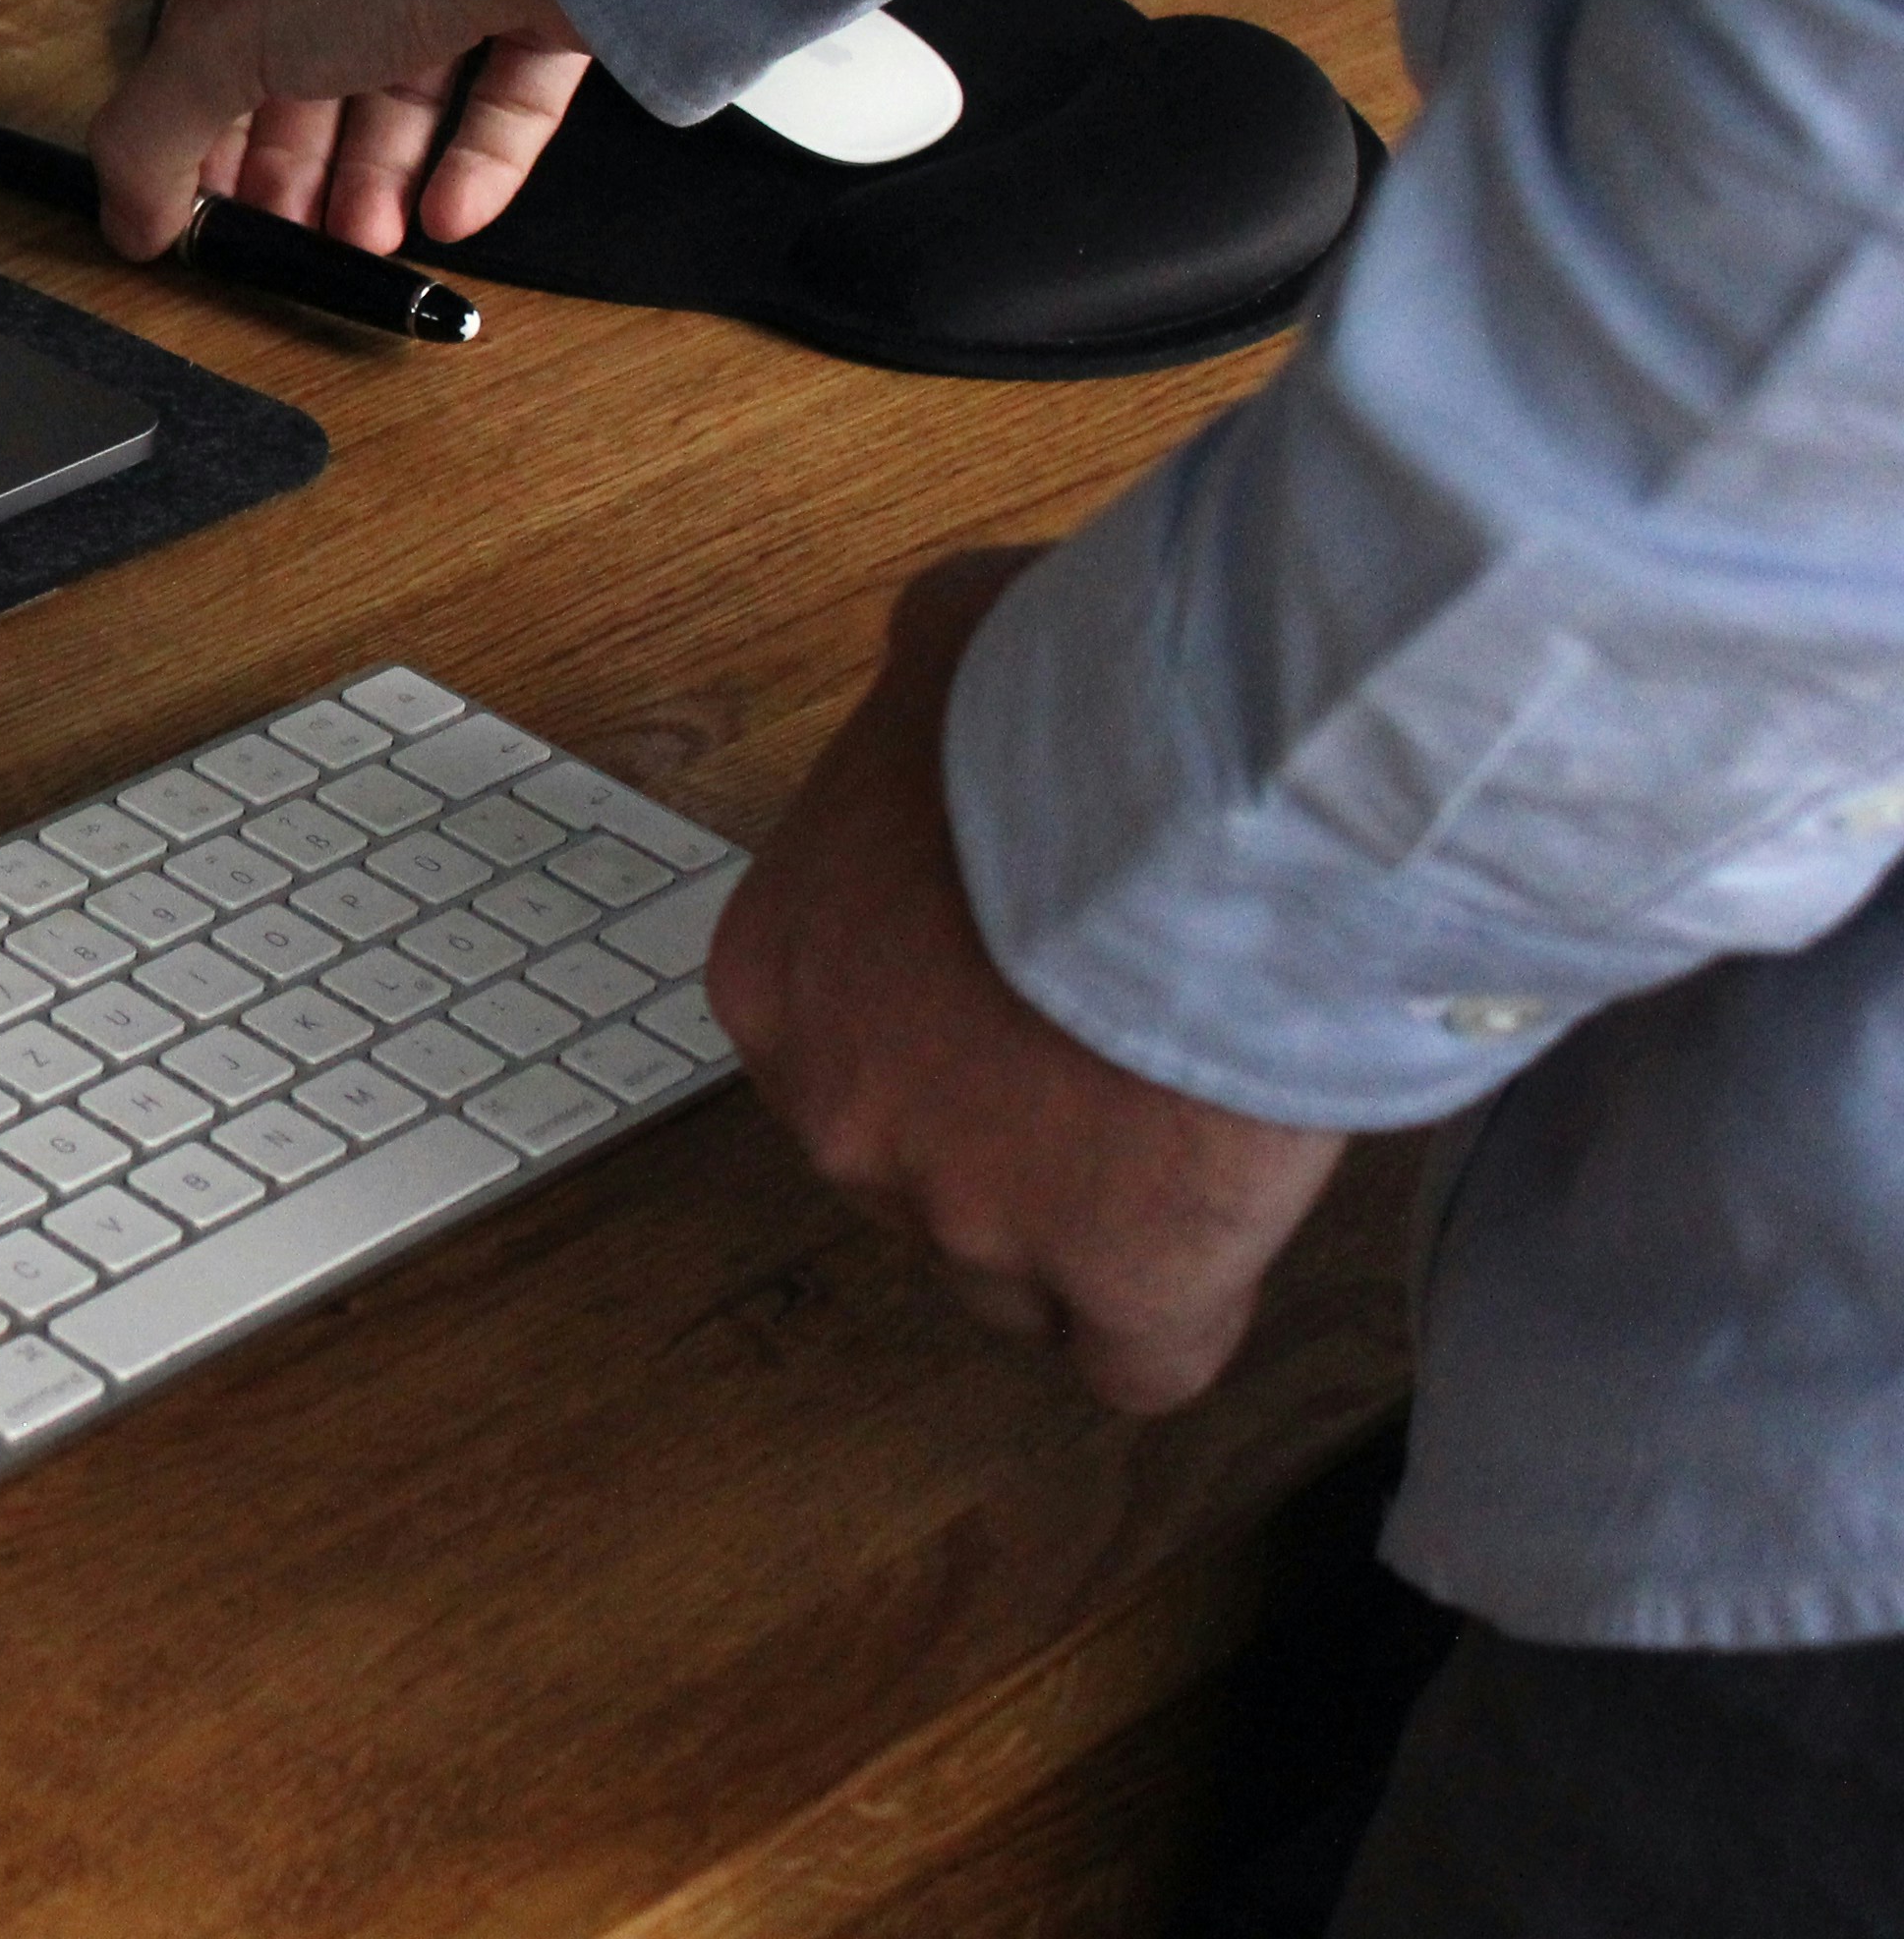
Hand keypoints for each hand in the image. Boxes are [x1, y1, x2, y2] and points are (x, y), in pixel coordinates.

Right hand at [87, 0, 593, 259]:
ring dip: (376, 171)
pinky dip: (471, 156)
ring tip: (367, 239)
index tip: (200, 203)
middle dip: (294, 161)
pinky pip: (499, 82)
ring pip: (402, 76)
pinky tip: (449, 216)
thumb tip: (126, 219)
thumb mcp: (217, 40)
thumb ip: (148, 137)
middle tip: (286, 236)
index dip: (201, 118)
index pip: (209, 13)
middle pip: (305, 55)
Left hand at [710, 551, 1348, 1414]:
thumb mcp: (956, 640)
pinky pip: (1132, 1361)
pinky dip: (1176, 1321)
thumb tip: (950, 656)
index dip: (944, 1040)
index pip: (837, 1056)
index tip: (1027, 1005)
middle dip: (1007, 1139)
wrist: (1199, 804)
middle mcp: (840, 1110)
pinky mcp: (1111, 1279)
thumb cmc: (1075, 706)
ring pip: (1015, 1277)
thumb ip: (928, 675)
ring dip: (1089, 1229)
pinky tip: (1222, 1261)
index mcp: (780, 975)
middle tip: (1116, 1064)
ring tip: (1188, 1147)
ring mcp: (967, 1211)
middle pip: (917, 1177)